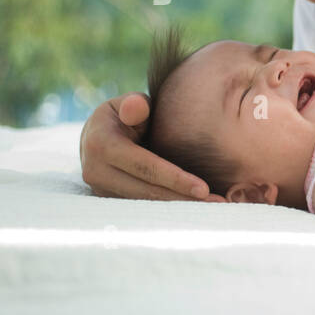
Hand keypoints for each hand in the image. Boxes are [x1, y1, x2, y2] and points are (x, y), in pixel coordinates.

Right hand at [80, 92, 222, 200]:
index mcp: (102, 144)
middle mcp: (96, 171)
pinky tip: (196, 210)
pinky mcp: (109, 200)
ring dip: (181, 208)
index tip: (204, 190)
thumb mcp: (128, 103)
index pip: (146, 166)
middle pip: (148, 191)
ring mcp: (101, 189)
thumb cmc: (124, 114)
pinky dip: (170, 210)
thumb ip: (135, 104)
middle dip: (184, 200)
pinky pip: (143, 208)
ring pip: (146, 204)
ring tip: (214, 209)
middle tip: (219, 204)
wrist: (97, 133)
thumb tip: (137, 106)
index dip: (175, 179)